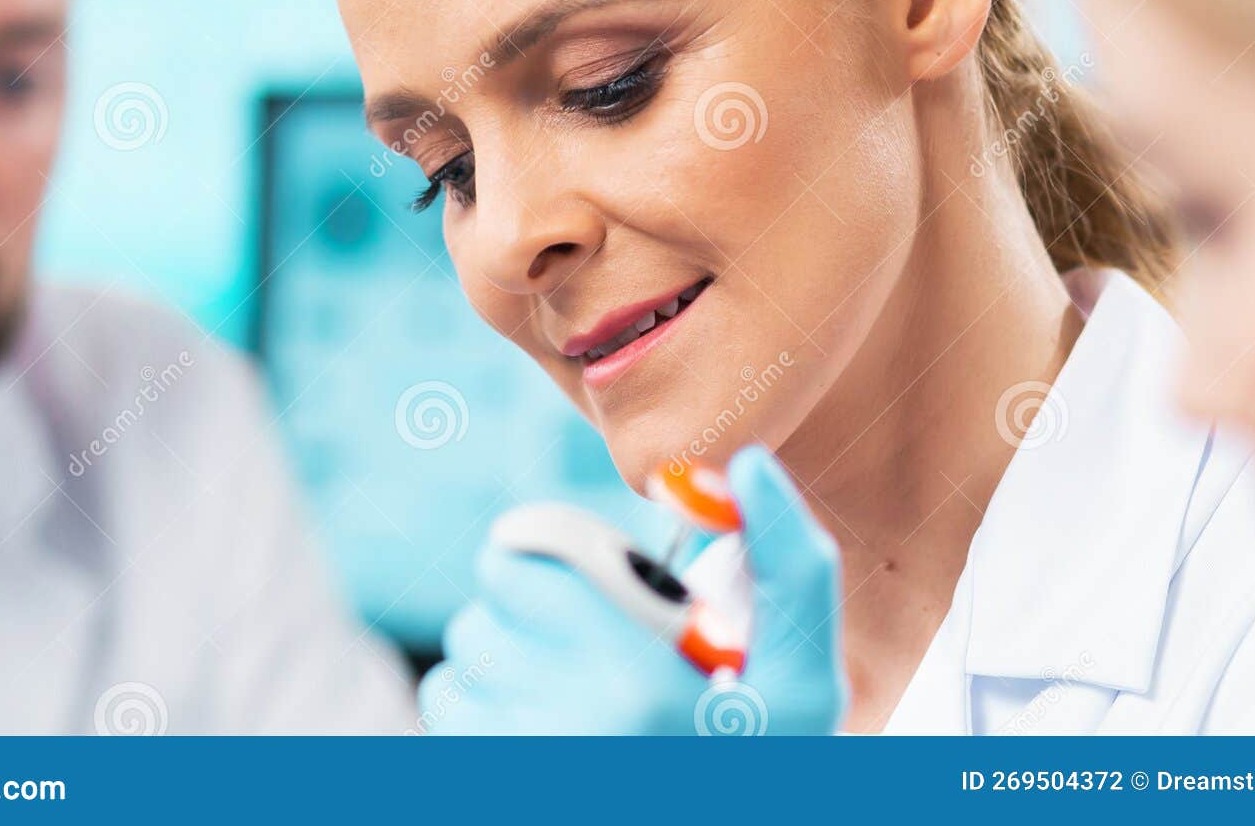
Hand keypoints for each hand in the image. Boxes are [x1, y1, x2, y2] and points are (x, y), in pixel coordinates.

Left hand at [416, 446, 847, 734]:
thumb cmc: (770, 762)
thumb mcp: (804, 675)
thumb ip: (790, 562)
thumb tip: (747, 462)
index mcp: (632, 683)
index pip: (508, 561)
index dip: (538, 547)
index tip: (573, 565)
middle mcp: (559, 734)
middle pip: (482, 612)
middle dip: (529, 608)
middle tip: (583, 632)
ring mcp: (515, 772)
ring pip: (458, 670)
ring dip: (503, 667)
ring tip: (569, 688)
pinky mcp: (490, 795)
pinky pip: (450, 723)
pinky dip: (483, 717)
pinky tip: (544, 732)